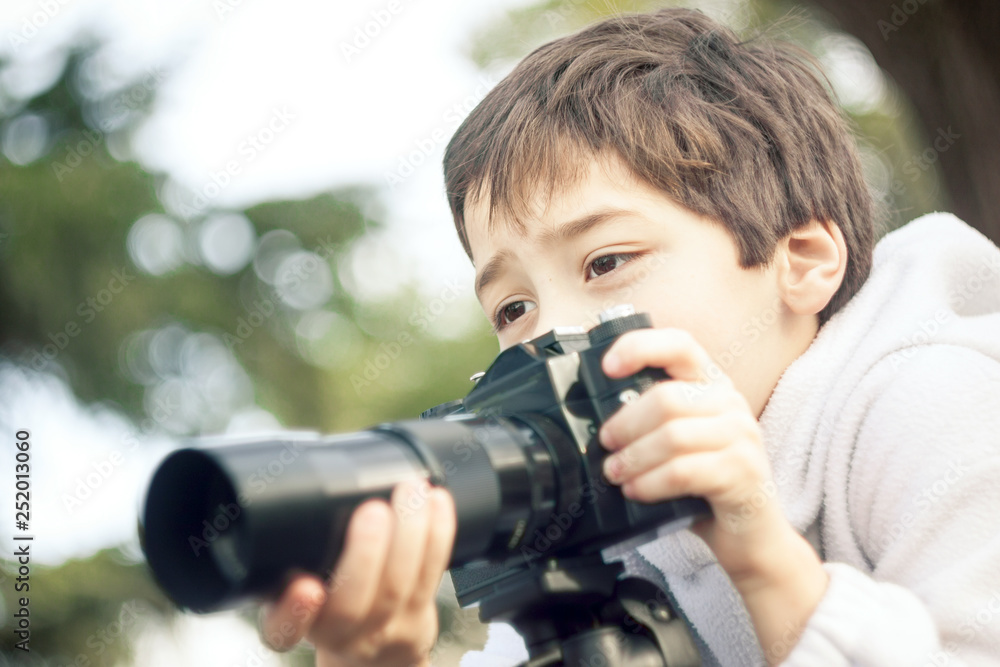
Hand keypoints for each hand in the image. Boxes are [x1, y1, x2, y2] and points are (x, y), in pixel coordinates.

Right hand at [260, 480, 455, 666]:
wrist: (372, 650)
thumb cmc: (332, 603)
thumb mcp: (293, 588)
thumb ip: (288, 556)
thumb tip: (296, 488)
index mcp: (297, 622)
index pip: (283, 630)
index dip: (294, 613)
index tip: (306, 587)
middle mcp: (337, 633)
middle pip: (351, 605)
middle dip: (365, 554)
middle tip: (372, 509)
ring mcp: (382, 628)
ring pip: (398, 587)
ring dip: (410, 533)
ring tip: (410, 491)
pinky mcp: (418, 615)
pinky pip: (431, 575)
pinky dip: (438, 533)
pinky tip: (437, 501)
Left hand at [597, 328, 790, 581]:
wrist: (751, 535)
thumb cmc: (704, 486)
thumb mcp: (678, 443)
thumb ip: (651, 422)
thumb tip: (599, 421)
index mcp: (711, 386)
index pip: (679, 345)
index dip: (640, 348)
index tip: (608, 367)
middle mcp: (731, 403)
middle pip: (665, 398)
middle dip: (625, 424)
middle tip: (605, 445)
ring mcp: (742, 437)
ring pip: (672, 436)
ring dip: (633, 458)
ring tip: (615, 473)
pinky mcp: (743, 472)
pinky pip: (683, 471)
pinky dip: (650, 483)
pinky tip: (635, 491)